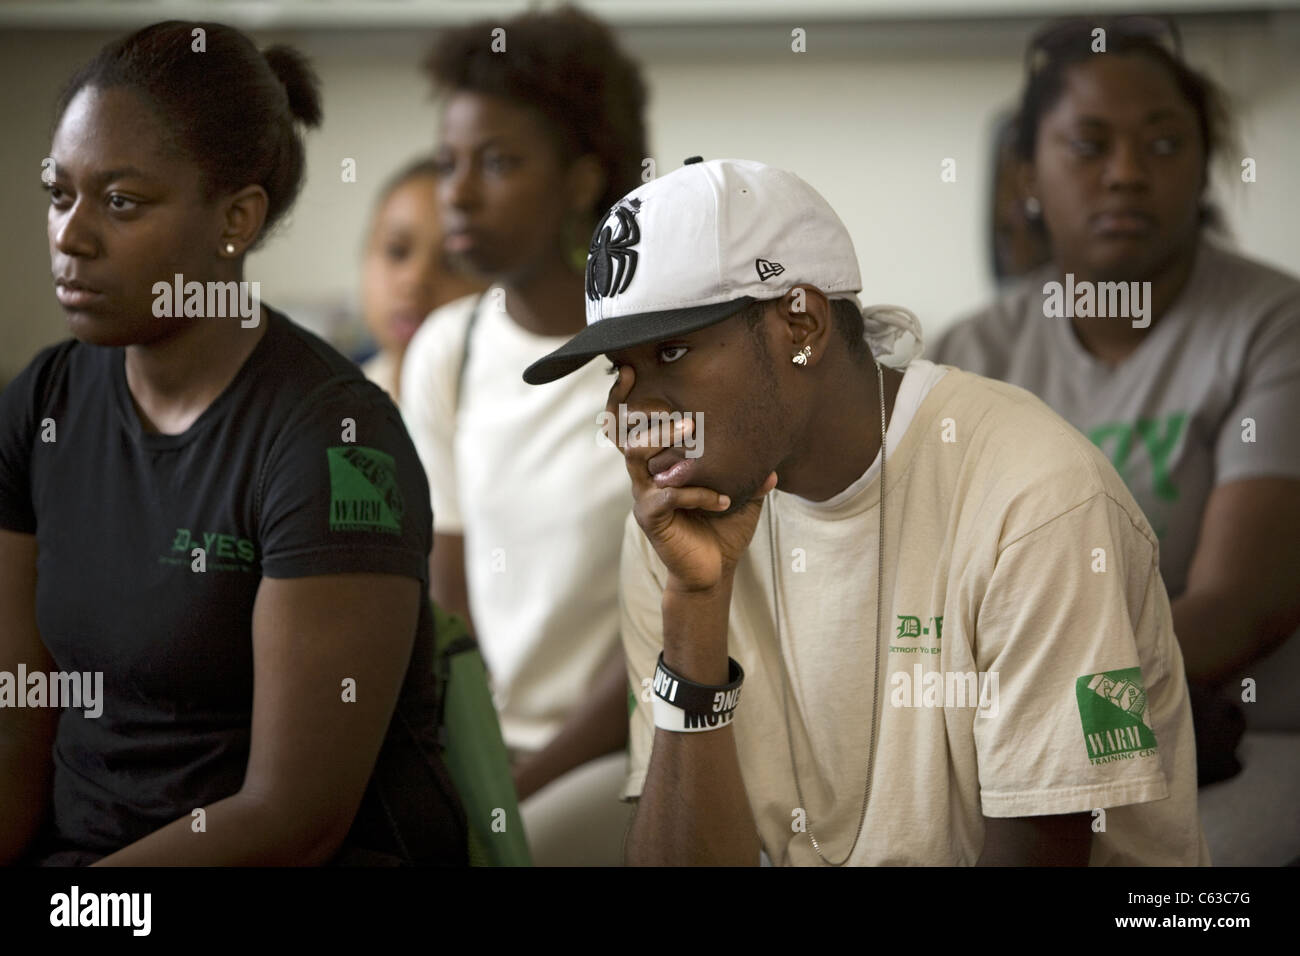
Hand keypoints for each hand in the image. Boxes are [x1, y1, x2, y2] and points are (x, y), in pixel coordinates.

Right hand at [606, 365, 776, 593]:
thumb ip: (751, 466)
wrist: (714, 570)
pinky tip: (722, 499)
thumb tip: (774, 448)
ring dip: (664, 440)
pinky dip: (698, 493)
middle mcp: (646, 475)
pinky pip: (668, 496)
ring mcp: (645, 496)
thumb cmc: (722, 526)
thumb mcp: (741, 489)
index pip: (634, 426)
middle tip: (685, 411)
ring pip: (636, 458)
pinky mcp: (651, 519)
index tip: (631, 371)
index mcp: (660, 463)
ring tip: (693, 431)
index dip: (625, 399)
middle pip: (626, 435)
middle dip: (648, 413)